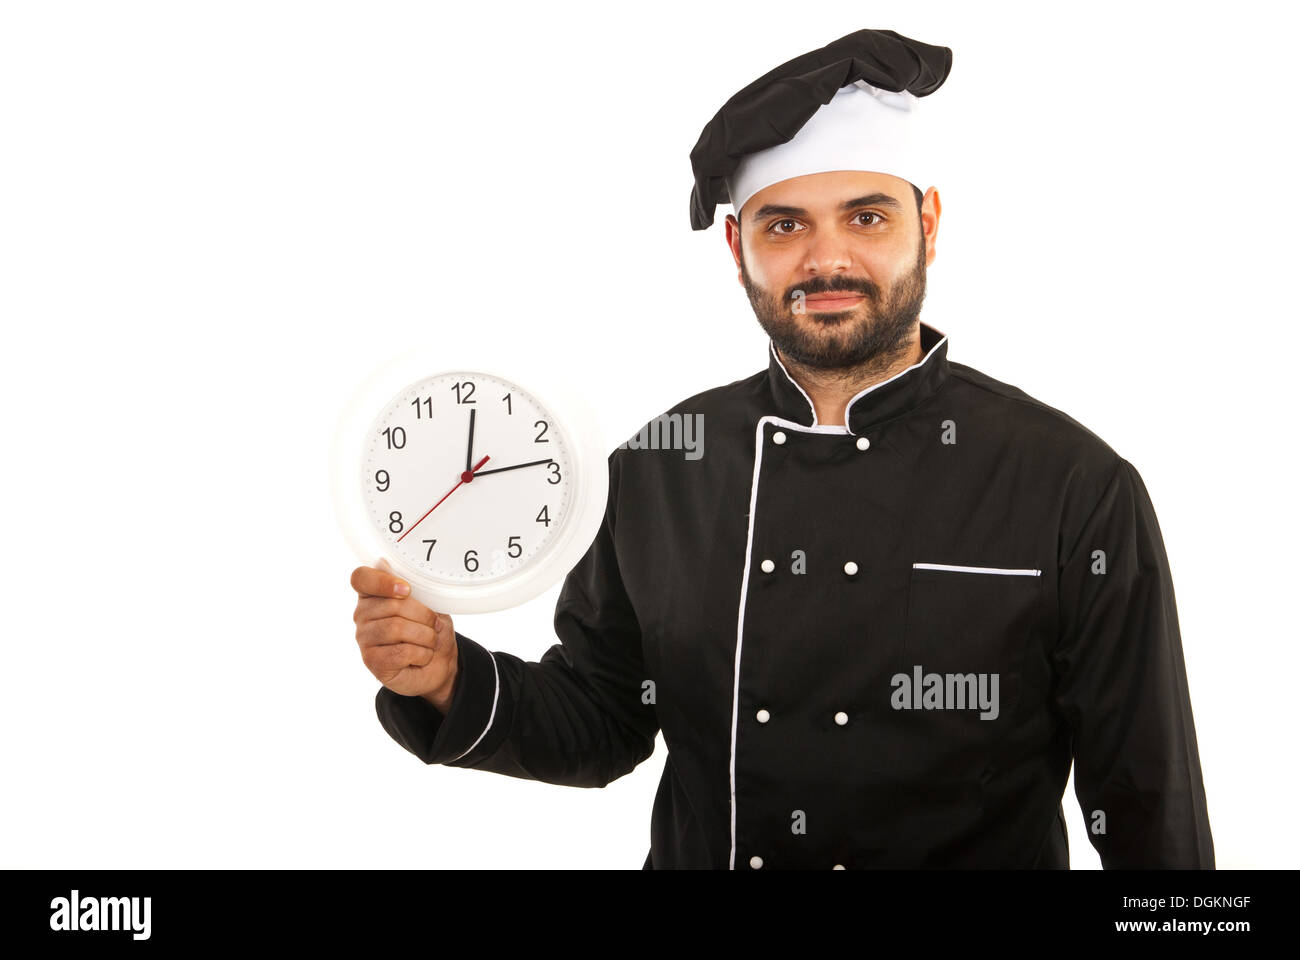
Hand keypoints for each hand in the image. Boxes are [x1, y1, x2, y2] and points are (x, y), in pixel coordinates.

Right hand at [351, 564, 457, 712]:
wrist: (440, 663)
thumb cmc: (431, 630)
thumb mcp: (431, 604)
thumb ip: (416, 589)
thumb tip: (398, 576)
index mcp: (373, 594)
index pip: (361, 578)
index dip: (382, 581)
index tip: (406, 589)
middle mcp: (362, 614)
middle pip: (392, 605)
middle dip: (424, 616)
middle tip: (435, 625)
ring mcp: (364, 638)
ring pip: (397, 628)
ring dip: (425, 636)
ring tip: (430, 642)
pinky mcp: (372, 661)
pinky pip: (401, 651)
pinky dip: (422, 654)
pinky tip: (422, 656)